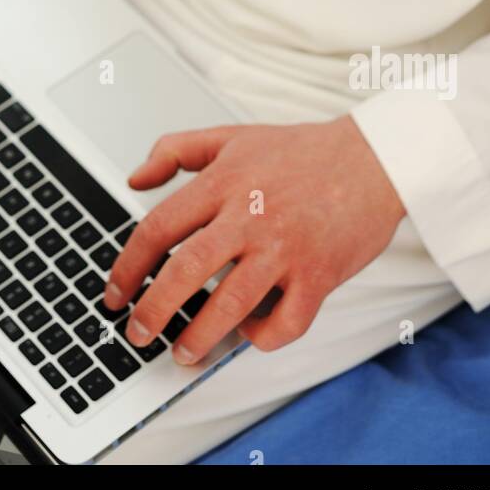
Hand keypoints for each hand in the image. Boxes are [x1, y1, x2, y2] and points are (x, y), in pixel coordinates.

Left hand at [105, 115, 405, 363]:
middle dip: (153, 311)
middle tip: (137, 334)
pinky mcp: (319, 275)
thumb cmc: (302, 151)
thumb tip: (134, 179)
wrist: (374, 158)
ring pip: (230, 305)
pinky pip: (285, 322)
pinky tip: (249, 335)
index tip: (115, 292)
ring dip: (199, 336)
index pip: (159, 227)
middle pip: (186, 271)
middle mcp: (250, 216)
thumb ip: (175, 150)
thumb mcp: (231, 136)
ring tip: (182, 352)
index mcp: (224, 183)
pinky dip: (263, 336)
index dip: (129, 265)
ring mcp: (285, 249)